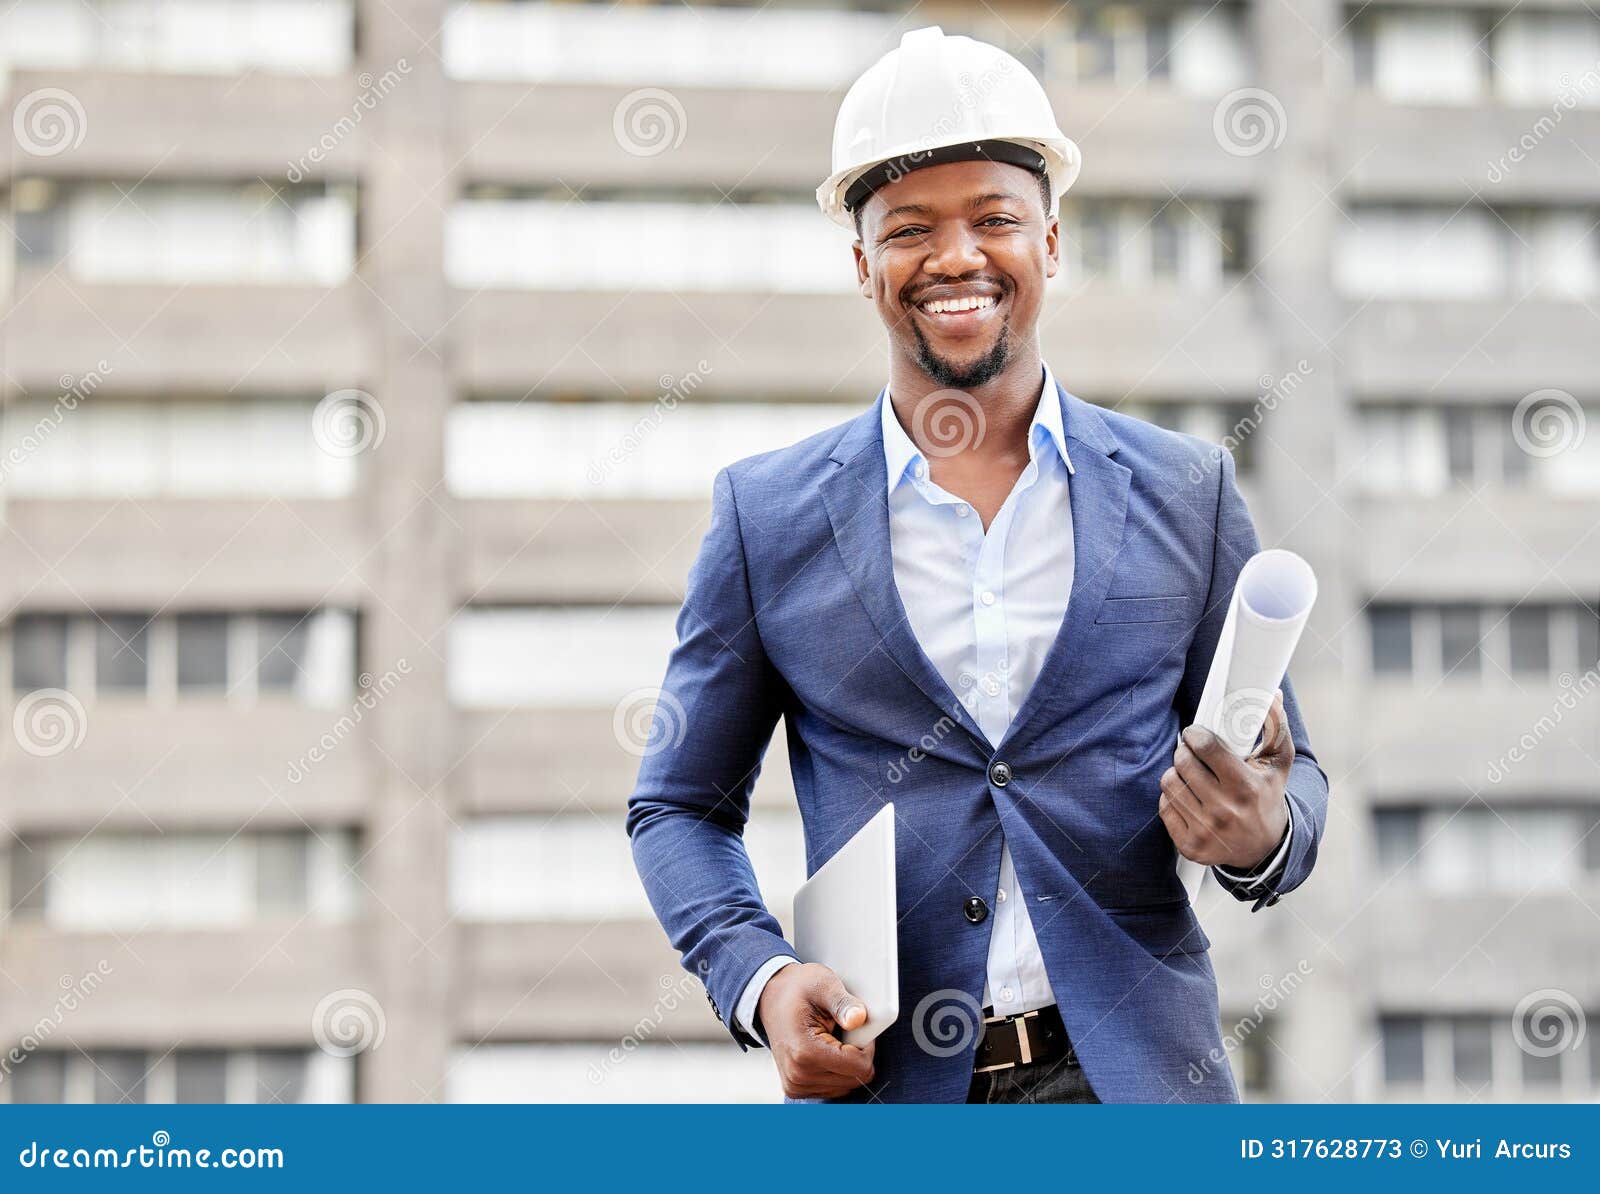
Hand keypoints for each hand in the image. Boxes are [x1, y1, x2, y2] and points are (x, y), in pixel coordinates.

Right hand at [756, 961, 875, 1098]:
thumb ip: (843, 1003)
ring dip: (846, 1063)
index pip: (859, 1067)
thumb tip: (859, 1018)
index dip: (867, 1045)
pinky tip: (825, 1051)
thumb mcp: (824, 985)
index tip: (855, 1025)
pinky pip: (833, 1089)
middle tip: (841, 1030)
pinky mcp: (796, 1089)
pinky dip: (836, 1071)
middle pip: (854, 1079)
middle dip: (856, 1055)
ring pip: (846, 1086)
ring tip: (831, 1038)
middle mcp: (798, 1075)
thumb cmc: (798, 989)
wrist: (772, 997)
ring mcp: (795, 1085)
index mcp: (805, 1052)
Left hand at [1159, 690, 1292, 869]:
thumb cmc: (1268, 798)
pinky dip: (1172, 798)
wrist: (1264, 849)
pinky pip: (1164, 807)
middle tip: (1192, 753)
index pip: (1205, 748)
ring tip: (1190, 775)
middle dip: (1184, 752)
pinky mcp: (1190, 846)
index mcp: (1246, 787)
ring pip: (1169, 783)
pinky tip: (1188, 798)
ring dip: (1176, 774)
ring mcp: (1206, 831)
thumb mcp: (1278, 764)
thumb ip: (1275, 728)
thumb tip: (1272, 695)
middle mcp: (1225, 811)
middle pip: (1182, 763)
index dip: (1195, 735)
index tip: (1194, 734)